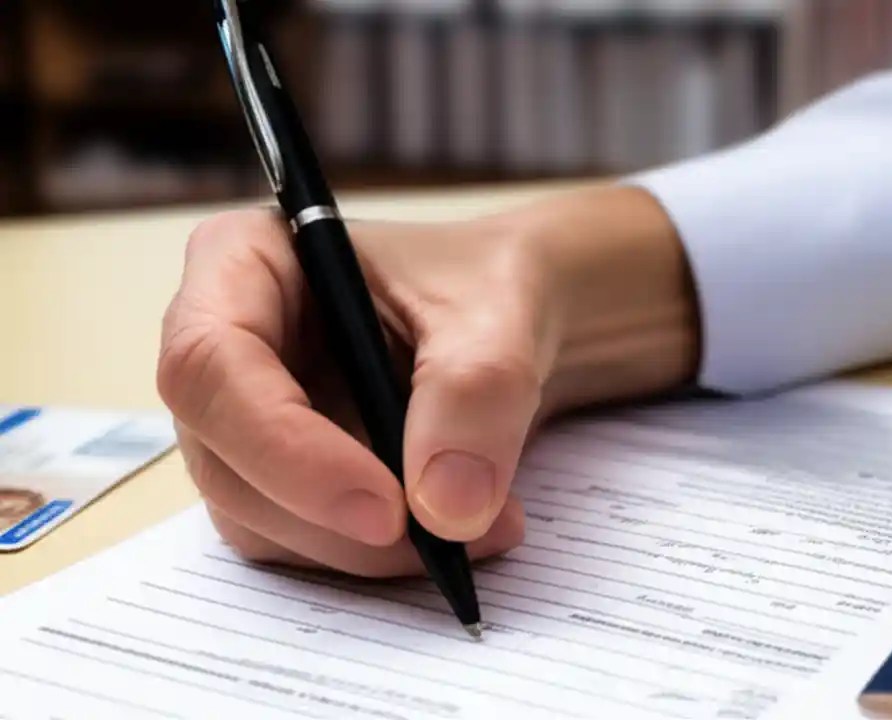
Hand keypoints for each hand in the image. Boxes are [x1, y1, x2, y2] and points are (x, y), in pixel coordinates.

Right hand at [157, 186, 698, 576]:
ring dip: (366, 548)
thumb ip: (475, 393)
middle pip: (224, 457)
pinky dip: (376, 555)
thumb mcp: (500, 315)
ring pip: (256, 518)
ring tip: (485, 524)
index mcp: (244, 260)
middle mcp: (222, 344)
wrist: (517, 322)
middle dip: (336, 518)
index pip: (210, 364)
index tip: (385, 508)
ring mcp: (241, 417)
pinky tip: (456, 530)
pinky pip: (297, 541)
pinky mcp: (276, 476)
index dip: (286, 447)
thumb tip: (445, 508)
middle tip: (451, 538)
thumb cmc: (490, 284)